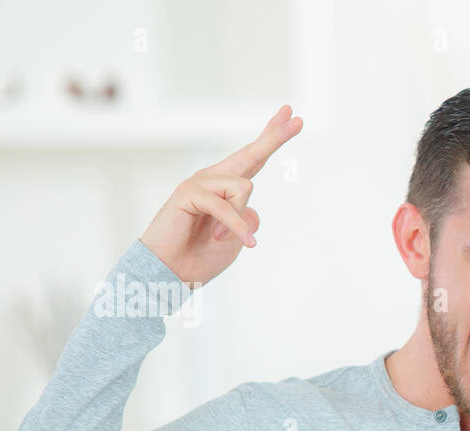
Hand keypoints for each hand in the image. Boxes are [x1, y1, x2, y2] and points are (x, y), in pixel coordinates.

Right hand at [139, 104, 302, 284]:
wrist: (172, 273)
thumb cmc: (200, 257)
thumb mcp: (237, 239)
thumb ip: (247, 219)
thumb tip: (249, 206)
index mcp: (225, 189)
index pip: (253, 159)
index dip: (272, 138)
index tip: (293, 119)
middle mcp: (212, 179)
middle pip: (250, 153)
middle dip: (275, 137)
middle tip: (297, 117)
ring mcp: (198, 183)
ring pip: (243, 186)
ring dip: (238, 219)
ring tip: (219, 237)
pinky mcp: (187, 192)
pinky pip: (224, 204)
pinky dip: (231, 226)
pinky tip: (219, 239)